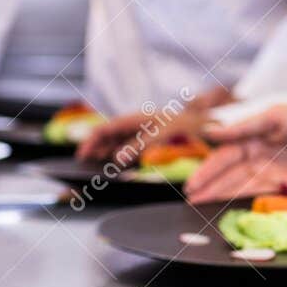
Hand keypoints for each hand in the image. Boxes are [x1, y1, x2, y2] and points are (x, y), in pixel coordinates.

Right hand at [76, 105, 208, 166]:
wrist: (204, 124)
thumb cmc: (183, 125)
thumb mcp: (161, 134)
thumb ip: (139, 145)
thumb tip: (117, 158)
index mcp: (134, 119)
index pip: (104, 129)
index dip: (90, 141)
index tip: (81, 156)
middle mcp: (134, 125)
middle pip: (107, 137)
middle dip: (94, 149)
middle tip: (85, 165)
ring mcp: (140, 134)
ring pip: (115, 144)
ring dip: (105, 154)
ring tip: (96, 167)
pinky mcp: (147, 143)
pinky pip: (128, 150)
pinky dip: (119, 158)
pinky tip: (117, 167)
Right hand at [186, 104, 286, 202]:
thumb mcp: (277, 116)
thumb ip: (245, 126)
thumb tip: (212, 132)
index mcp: (254, 136)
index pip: (226, 156)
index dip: (209, 170)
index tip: (192, 184)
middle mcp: (260, 156)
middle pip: (230, 174)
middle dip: (210, 188)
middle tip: (190, 201)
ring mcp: (273, 172)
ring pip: (242, 187)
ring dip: (222, 197)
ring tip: (201, 209)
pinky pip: (261, 196)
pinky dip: (245, 202)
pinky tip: (229, 210)